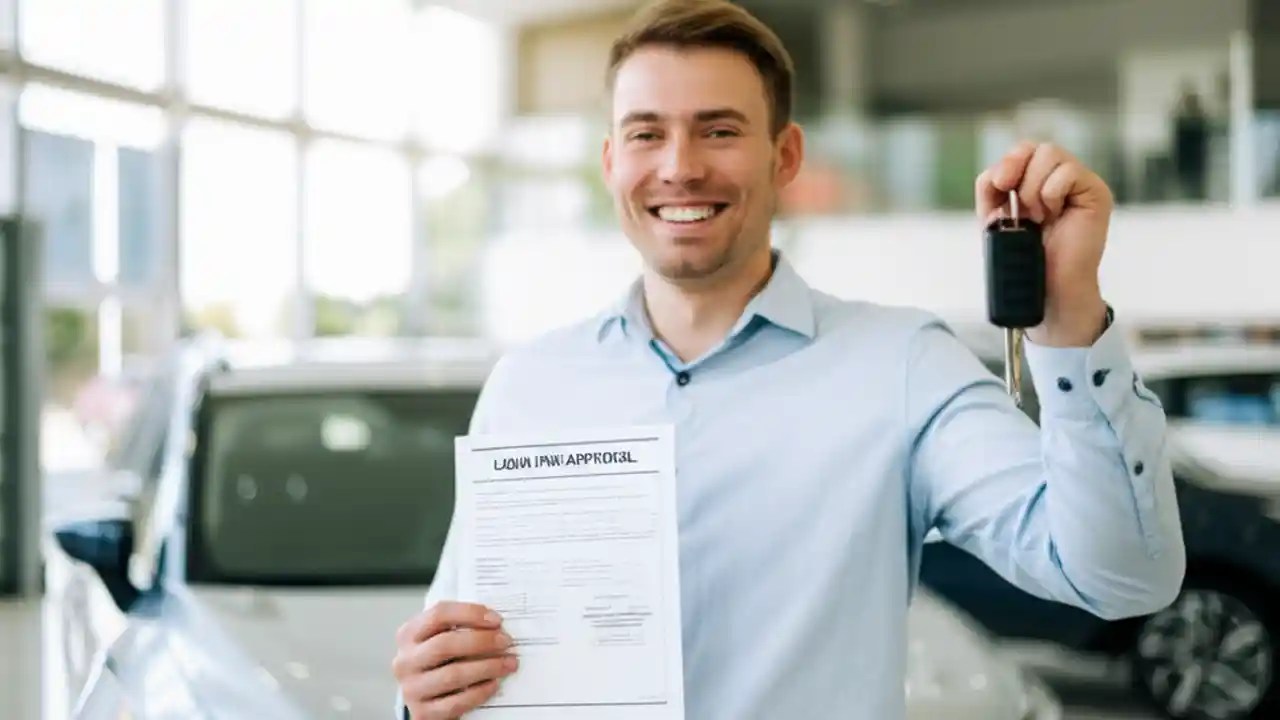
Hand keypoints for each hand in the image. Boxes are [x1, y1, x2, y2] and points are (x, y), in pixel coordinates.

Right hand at [392, 602, 518, 718]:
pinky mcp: (423, 712)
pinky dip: (479, 692)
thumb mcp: (439, 639)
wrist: (424, 698)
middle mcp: (406, 661)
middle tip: (506, 641)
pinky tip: (493, 684)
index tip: (496, 619)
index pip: (439, 614)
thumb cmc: (437, 663)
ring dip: (487, 667)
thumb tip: (495, 624)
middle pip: (445, 644)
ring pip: (453, 675)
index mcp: (409, 634)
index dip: (470, 613)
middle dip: (482, 641)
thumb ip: (460, 628)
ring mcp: (412, 688)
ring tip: (508, 663)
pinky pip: (455, 703)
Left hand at [976, 141, 1110, 346]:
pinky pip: (1068, 172)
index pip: (1023, 150)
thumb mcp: (996, 219)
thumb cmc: (1025, 258)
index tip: (1000, 185)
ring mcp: (1080, 183)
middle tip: (1018, 205)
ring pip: (1050, 154)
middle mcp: (1060, 177)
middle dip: (1018, 171)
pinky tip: (1053, 215)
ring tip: (1037, 216)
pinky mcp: (1095, 192)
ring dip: (1034, 187)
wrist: (1047, 288)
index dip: (1008, 161)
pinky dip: (1051, 193)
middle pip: (1036, 147)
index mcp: (1037, 180)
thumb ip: (990, 190)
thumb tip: (995, 173)